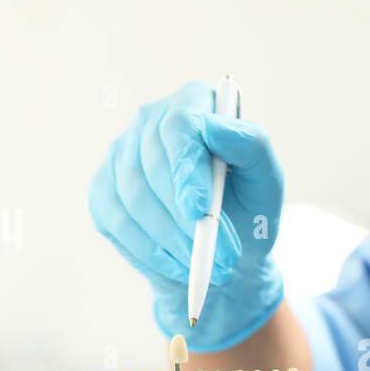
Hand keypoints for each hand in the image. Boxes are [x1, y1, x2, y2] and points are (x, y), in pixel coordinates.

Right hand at [88, 81, 284, 350]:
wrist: (222, 250)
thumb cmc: (249, 208)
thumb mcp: (266, 180)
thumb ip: (251, 146)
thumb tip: (213, 127)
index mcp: (193, 103)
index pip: (179, 128)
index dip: (187, 171)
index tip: (201, 212)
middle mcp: (151, 120)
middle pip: (153, 165)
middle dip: (185, 219)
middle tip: (221, 257)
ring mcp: (121, 154)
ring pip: (133, 197)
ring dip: (171, 240)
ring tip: (209, 267)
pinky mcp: (104, 190)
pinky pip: (116, 221)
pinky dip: (150, 251)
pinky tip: (179, 266)